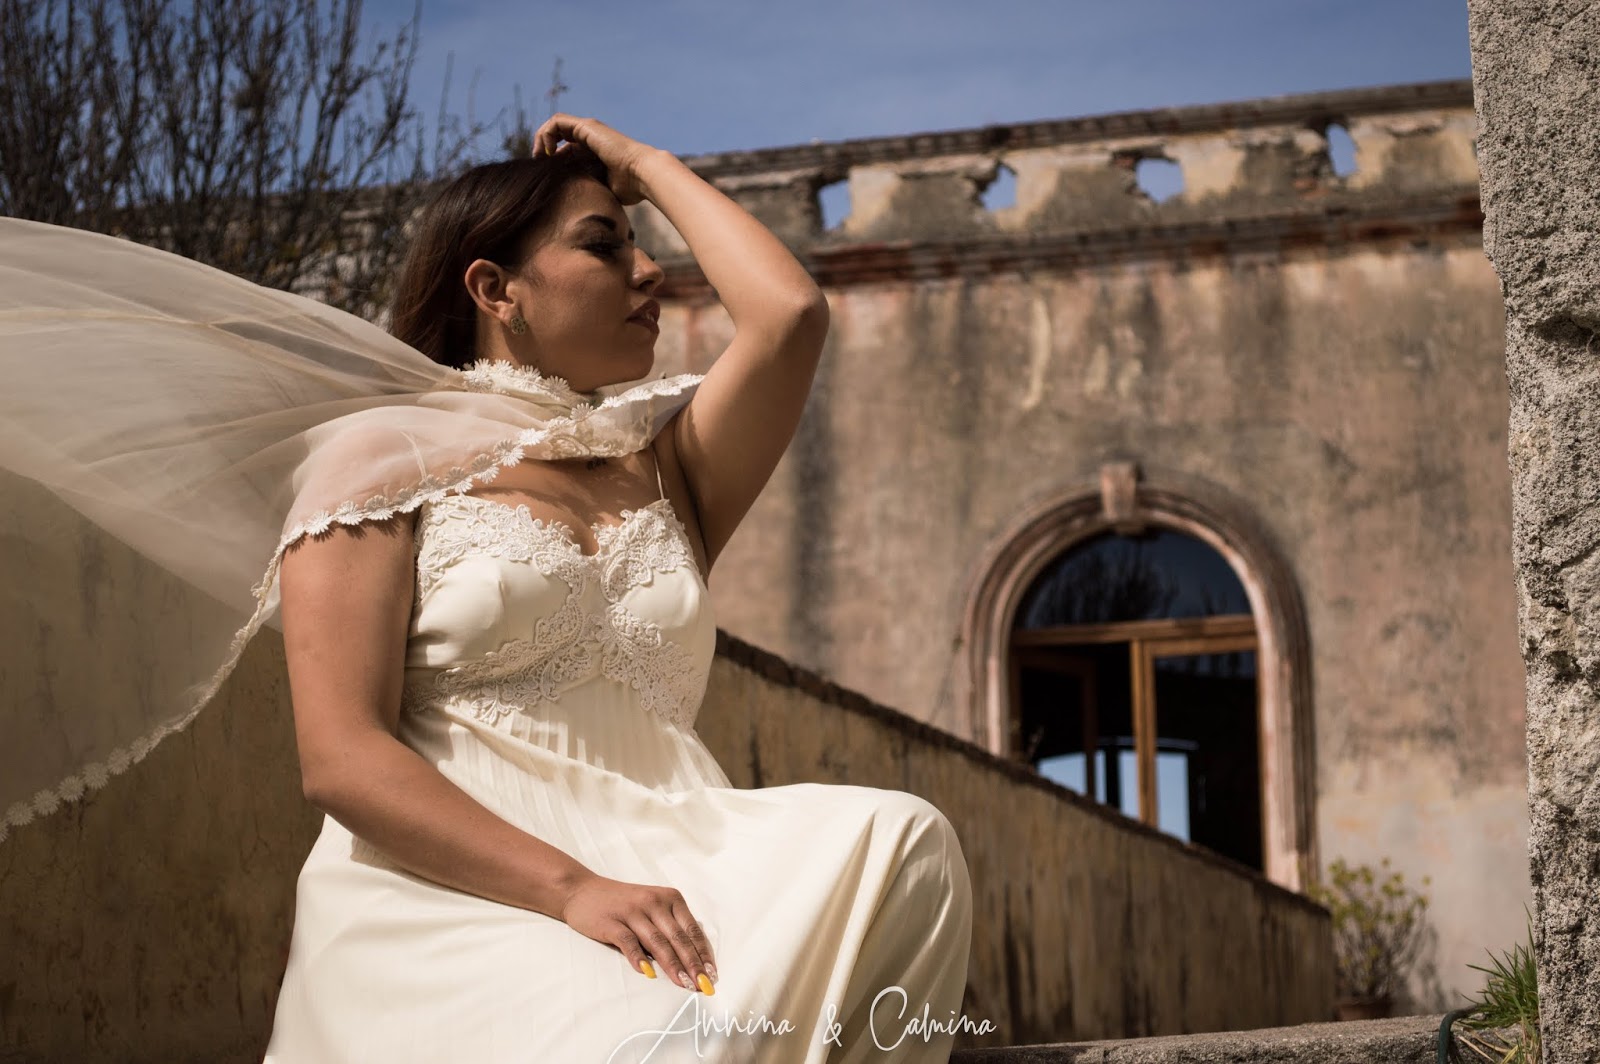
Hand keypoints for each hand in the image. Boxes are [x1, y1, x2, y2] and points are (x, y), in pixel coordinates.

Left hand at [532, 114, 659, 204]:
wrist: (642, 176)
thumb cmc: (628, 189)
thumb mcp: (599, 189)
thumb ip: (586, 189)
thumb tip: (572, 205)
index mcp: (593, 152)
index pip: (565, 152)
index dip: (552, 163)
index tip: (546, 178)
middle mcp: (590, 138)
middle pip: (558, 137)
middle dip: (544, 151)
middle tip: (539, 168)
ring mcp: (588, 130)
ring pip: (555, 127)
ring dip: (542, 140)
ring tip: (540, 158)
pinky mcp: (586, 126)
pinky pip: (557, 122)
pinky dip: (547, 134)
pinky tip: (548, 153)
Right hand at [559, 873, 718, 992]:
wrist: (582, 891)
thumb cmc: (622, 904)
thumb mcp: (652, 907)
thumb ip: (670, 927)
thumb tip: (693, 959)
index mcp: (670, 898)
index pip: (692, 929)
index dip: (703, 954)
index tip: (712, 975)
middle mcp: (654, 902)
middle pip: (679, 937)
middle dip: (693, 964)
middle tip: (703, 985)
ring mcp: (633, 911)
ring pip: (658, 941)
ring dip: (673, 965)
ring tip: (685, 984)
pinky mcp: (612, 922)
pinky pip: (629, 942)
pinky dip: (639, 958)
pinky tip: (648, 974)